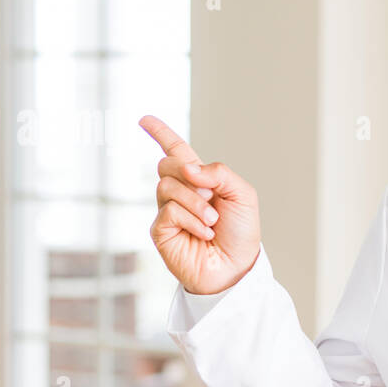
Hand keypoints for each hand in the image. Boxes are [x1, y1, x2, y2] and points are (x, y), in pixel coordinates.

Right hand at [140, 115, 260, 294]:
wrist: (236, 267)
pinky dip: (191, 219)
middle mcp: (180, 192)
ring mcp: (167, 211)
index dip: (160, 133)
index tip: (144, 119)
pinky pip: (169, 211)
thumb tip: (188, 167)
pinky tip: (204, 234)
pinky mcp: (161, 230)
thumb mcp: (242, 195)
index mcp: (200, 180)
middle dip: (190, 176)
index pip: (176, 151)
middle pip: (167, 163)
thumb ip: (219, 172)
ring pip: (167, 186)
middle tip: (211, 197)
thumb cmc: (240, 233)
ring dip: (196, 202)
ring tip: (212, 222)